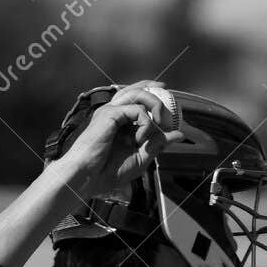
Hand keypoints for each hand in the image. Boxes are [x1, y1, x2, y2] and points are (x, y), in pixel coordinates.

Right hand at [57, 84, 184, 199]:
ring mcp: (112, 111)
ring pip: (139, 93)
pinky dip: (145, 124)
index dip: (154, 95)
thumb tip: (179, 134)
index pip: (139, 100)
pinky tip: (140, 140)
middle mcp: (115, 112)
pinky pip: (138, 110)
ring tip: (159, 125)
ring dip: (155, 107)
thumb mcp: (141, 158)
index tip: (170, 100)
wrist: (88, 177)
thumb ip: (158, 144)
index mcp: (120, 122)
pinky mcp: (111, 114)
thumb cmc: (107, 172)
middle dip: (157, 95)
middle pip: (139, 90)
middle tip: (168, 111)